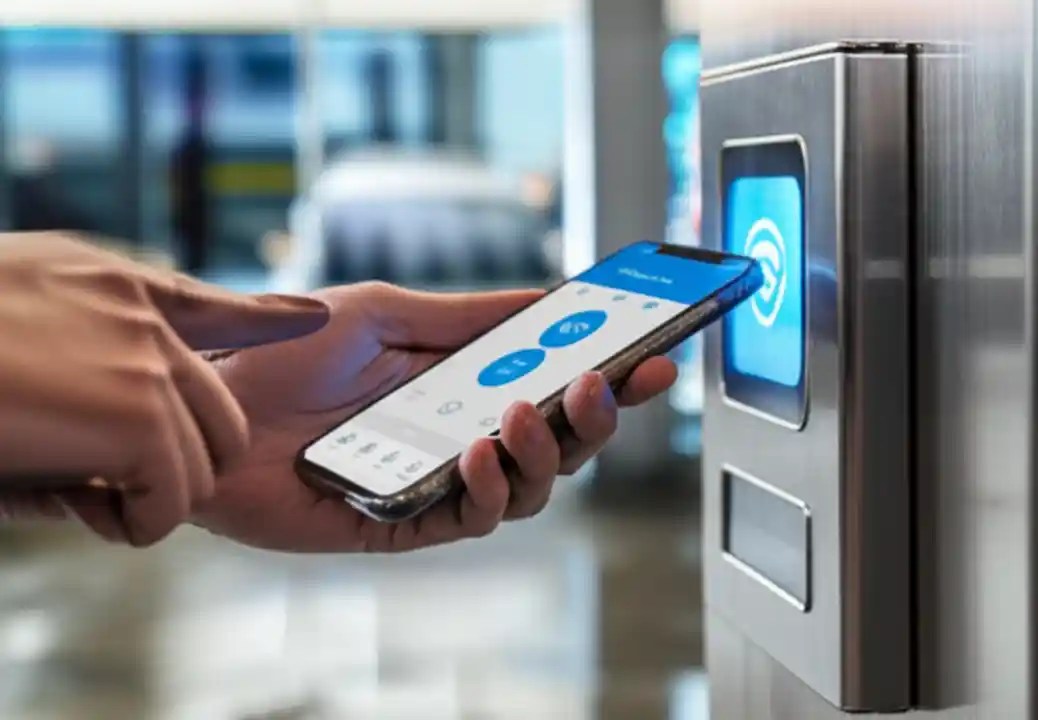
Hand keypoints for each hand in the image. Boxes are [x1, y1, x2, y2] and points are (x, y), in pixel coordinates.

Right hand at [0, 232, 329, 543]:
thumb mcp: (20, 315)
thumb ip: (84, 356)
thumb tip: (116, 431)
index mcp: (115, 283)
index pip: (214, 303)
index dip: (267, 317)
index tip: (314, 319)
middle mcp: (145, 318)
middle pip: (222, 415)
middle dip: (180, 463)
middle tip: (113, 488)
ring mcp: (148, 364)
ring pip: (201, 464)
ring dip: (148, 497)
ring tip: (78, 496)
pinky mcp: (138, 417)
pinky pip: (172, 497)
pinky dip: (133, 522)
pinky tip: (81, 509)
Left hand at [198, 282, 677, 552]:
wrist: (206, 397)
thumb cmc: (286, 353)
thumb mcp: (384, 312)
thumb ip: (466, 314)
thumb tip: (547, 297)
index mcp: (466, 386)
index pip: (556, 385)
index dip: (610, 375)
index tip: (654, 354)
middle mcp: (462, 436)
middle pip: (560, 442)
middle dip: (595, 416)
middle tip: (604, 383)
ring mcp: (437, 482)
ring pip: (529, 488)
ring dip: (544, 452)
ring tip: (525, 414)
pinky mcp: (404, 525)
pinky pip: (469, 519)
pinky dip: (488, 488)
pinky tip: (480, 453)